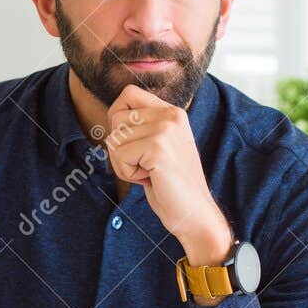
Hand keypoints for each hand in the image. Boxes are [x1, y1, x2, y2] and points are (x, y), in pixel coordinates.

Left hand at [106, 84, 232, 265]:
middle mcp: (171, 115)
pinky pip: (119, 155)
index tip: (130, 142)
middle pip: (116, 117)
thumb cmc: (172, 185)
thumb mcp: (159, 147)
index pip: (128, 94)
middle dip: (120, 147)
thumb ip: (142, 127)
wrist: (194, 213)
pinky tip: (149, 179)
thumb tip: (112, 117)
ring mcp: (165, 130)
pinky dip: (127, 173)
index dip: (117, 116)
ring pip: (114, 139)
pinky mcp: (158, 148)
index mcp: (172, 112)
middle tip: (143, 165)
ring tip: (148, 173)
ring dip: (123, 163)